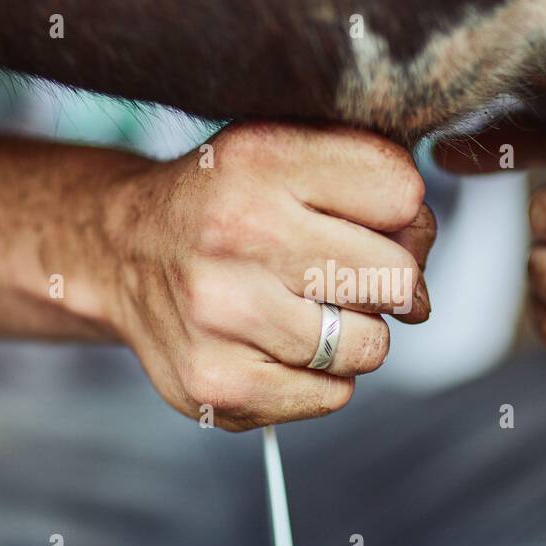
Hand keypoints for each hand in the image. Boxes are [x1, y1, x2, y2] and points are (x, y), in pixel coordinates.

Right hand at [99, 122, 434, 429]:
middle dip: (386, 282)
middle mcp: (237, 233)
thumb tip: (425, 277)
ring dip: (355, 333)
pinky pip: (332, 395)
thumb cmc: (228, 201)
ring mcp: (223, 316)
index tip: (369, 219)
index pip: (402, 193)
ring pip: (370, 346)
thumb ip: (371, 180)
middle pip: (397, 279)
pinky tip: (278, 344)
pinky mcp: (217, 384)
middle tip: (342, 273)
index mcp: (262, 159)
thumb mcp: (289, 150)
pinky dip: (321, 377)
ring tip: (305, 308)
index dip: (402, 213)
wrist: (120, 251)